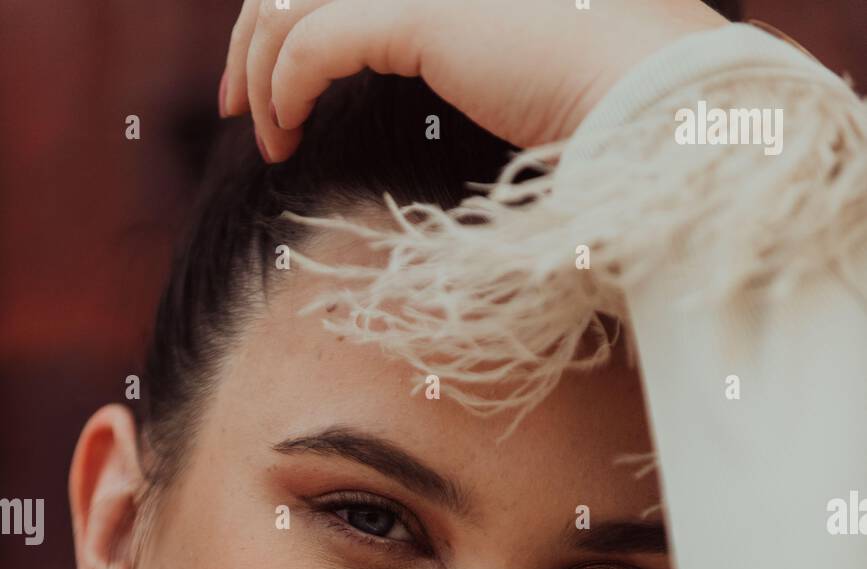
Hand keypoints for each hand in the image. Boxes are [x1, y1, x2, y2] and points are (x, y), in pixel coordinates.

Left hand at [221, 0, 727, 162]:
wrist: (654, 102)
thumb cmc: (611, 101)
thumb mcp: (528, 59)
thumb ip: (471, 42)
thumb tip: (442, 57)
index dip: (291, 14)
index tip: (271, 78)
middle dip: (254, 34)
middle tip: (241, 103)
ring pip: (291, 0)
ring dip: (260, 68)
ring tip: (263, 133)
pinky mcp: (417, 8)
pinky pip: (310, 43)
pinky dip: (283, 88)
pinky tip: (283, 136)